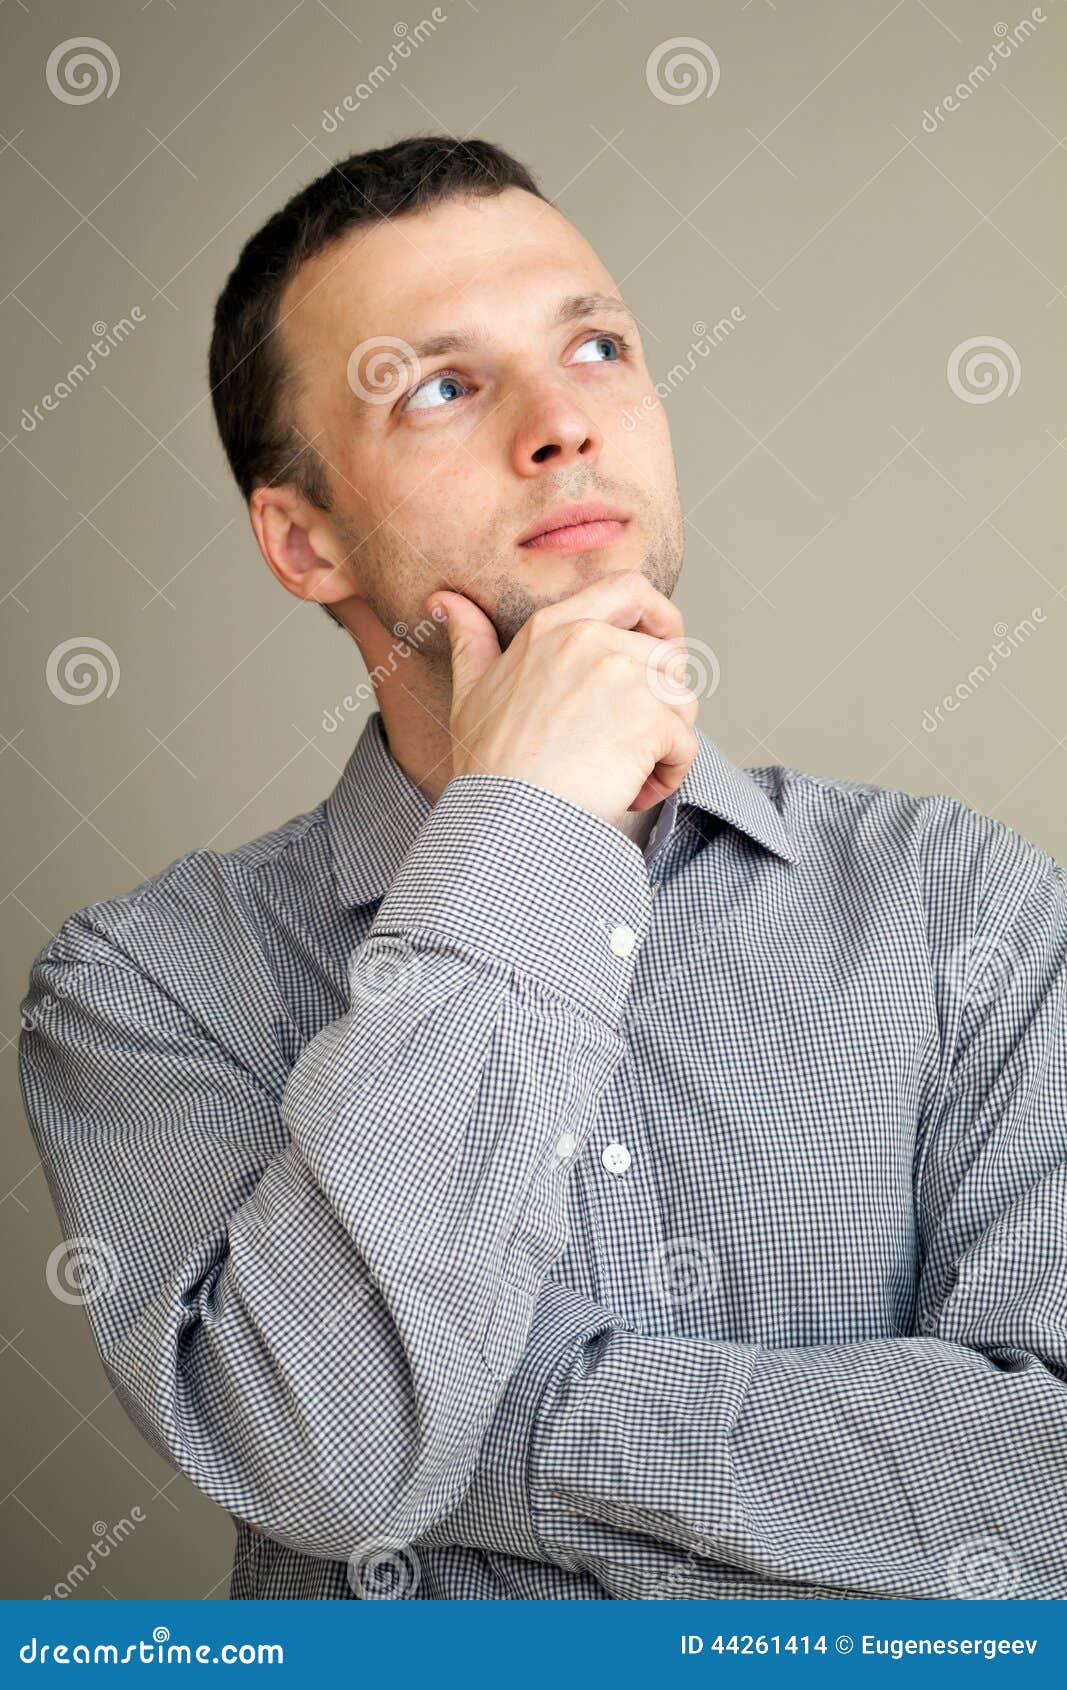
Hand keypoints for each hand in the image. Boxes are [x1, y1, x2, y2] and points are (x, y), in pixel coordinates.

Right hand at [425, 570, 699, 832]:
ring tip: (627, 773)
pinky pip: (686, 746)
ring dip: (667, 742)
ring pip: (682, 702)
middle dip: (665, 701)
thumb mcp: (469, 692)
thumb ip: (470, 640)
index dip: (661, 616)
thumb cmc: (488, 765)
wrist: (505, 818)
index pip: (631, 588)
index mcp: (554, 627)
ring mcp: (622, 677)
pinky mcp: (647, 719)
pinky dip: (669, 775)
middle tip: (634, 739)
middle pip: (668, 656)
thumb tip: (443, 601)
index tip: (664, 648)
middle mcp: (591, 640)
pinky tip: (633, 793)